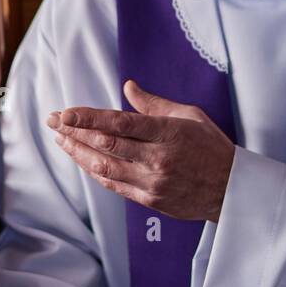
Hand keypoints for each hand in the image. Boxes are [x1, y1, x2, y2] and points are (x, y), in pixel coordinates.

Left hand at [46, 79, 235, 220]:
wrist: (232, 190)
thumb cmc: (211, 146)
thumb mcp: (189, 116)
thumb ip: (154, 104)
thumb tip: (128, 86)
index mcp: (168, 133)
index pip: (121, 123)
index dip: (89, 118)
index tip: (66, 113)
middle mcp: (158, 159)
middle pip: (106, 144)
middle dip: (75, 131)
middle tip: (53, 121)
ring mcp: (153, 182)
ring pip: (104, 167)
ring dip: (78, 152)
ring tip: (61, 139)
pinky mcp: (150, 200)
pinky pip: (114, 185)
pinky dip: (95, 171)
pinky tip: (81, 159)